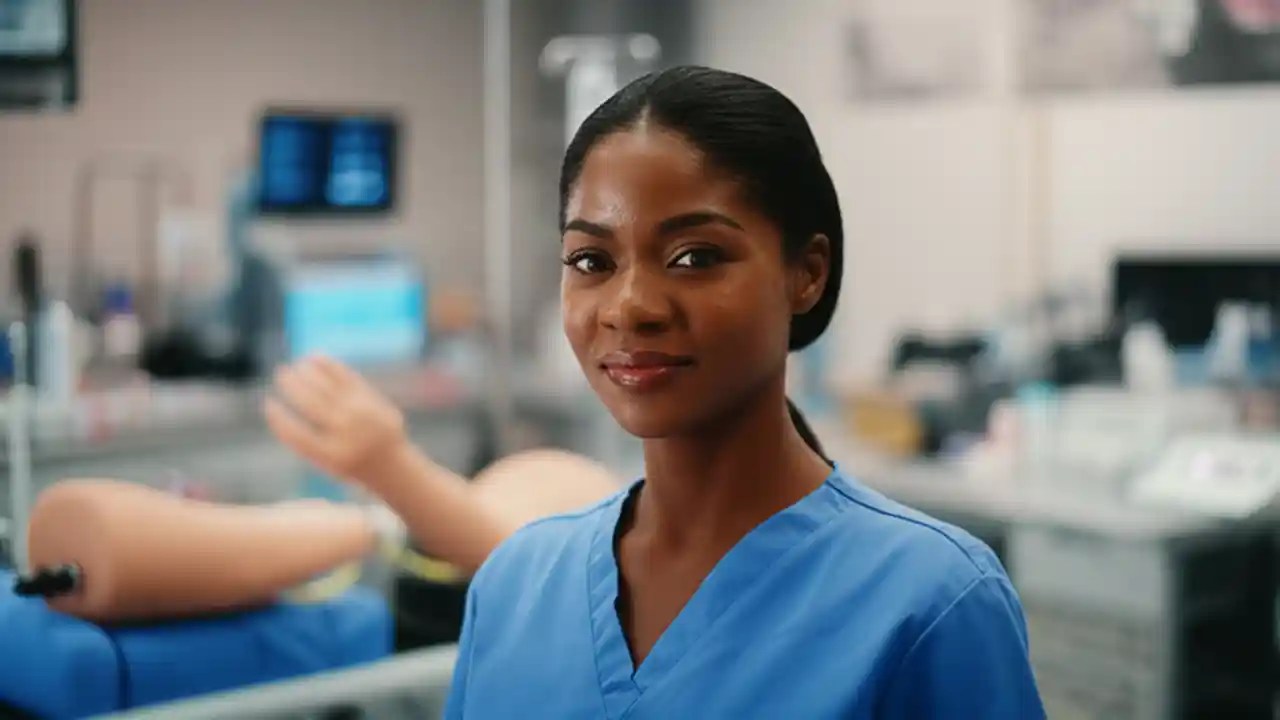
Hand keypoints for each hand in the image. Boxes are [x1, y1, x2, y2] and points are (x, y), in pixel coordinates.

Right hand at [264, 356, 408, 490]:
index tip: (269, 404)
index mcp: (332, 455)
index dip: (279, 418)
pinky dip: (329, 366)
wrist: (392, 464)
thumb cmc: (350, 462)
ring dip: (308, 373)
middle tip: (281, 373)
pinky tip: (315, 357)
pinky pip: (346, 378)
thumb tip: (276, 414)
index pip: (297, 434)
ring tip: (296, 365)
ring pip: (328, 388)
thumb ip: (304, 442)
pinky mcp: (371, 400)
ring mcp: (361, 414)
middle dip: (292, 386)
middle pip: (312, 405)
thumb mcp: (326, 463)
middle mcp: (347, 433)